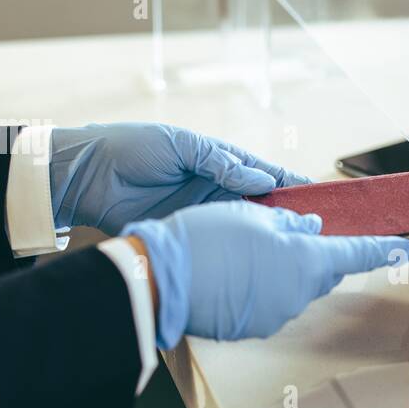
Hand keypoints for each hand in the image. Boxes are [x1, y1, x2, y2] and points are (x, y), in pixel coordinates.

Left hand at [50, 122, 311, 233]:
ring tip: (296, 249)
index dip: (293, 184)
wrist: (87, 176)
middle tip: (319, 231)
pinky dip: (240, 251)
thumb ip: (220, 162)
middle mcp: (217, 188)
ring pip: (246, 226)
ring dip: (269, 237)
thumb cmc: (133, 148)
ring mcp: (204, 212)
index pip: (266, 172)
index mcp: (220, 160)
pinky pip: (220, 242)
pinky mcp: (188, 233)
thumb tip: (260, 178)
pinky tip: (259, 261)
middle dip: (289, 216)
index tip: (321, 197)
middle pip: (263, 204)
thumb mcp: (181, 146)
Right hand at [123, 201, 408, 345]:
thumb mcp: (252, 215)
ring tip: (246, 251)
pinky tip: (235, 273)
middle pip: (323, 272)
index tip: (408, 249)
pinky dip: (262, 287)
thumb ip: (290, 223)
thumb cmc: (207, 239)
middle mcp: (299, 294)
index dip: (384, 250)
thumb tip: (312, 229)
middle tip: (289, 234)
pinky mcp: (253, 327)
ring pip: (294, 287)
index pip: (357, 255)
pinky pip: (270, 302)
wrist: (160, 280)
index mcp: (307, 261)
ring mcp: (277, 315)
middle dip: (316, 254)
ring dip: (283, 270)